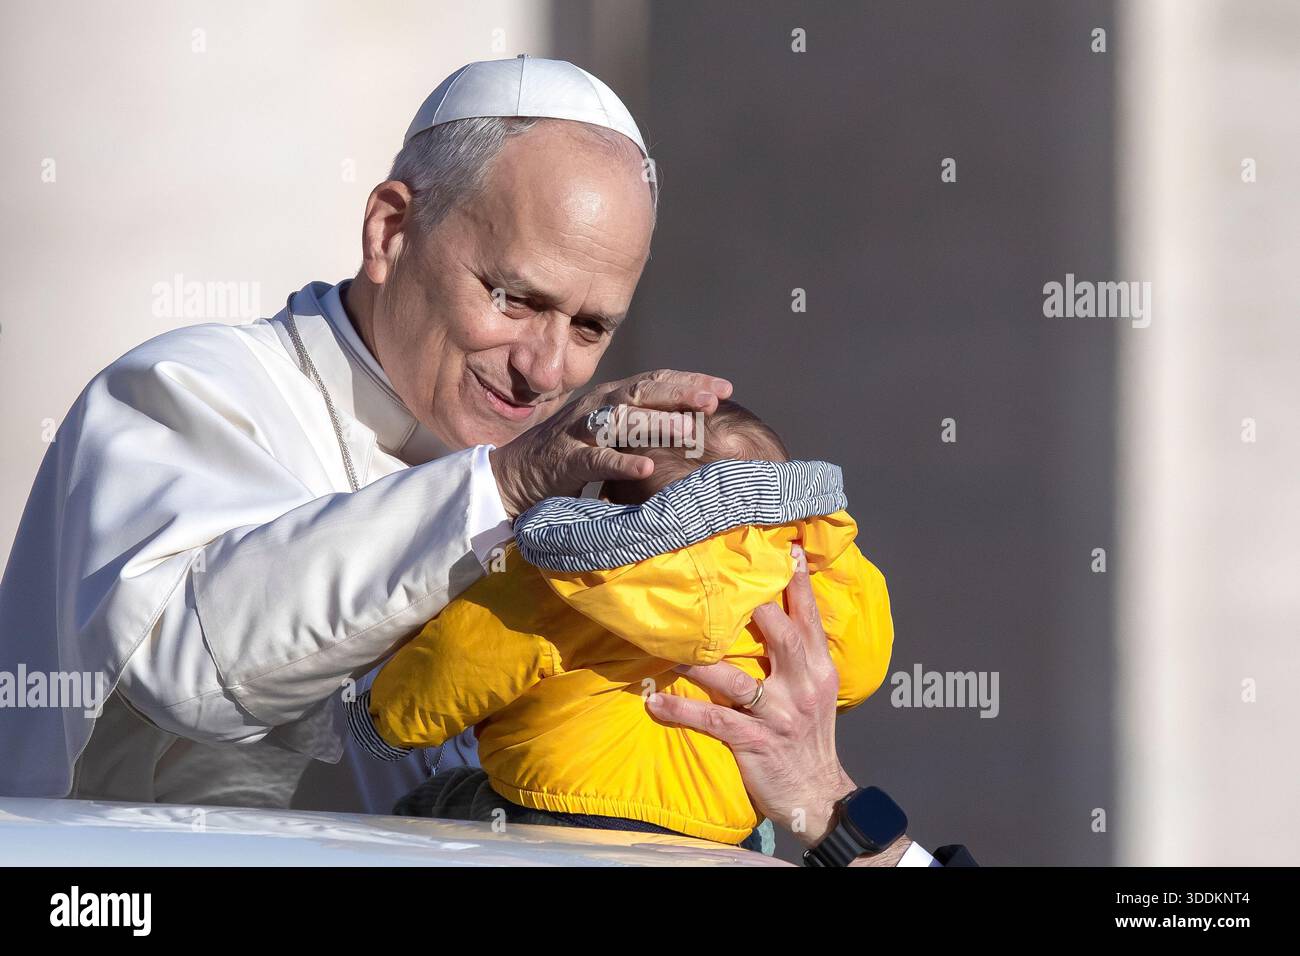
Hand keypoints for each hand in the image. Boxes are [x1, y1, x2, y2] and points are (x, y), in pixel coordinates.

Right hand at [489, 369, 731, 517]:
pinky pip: (597, 461)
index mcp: (611, 397)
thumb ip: (641, 423)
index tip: (725, 387)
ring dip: (657, 425)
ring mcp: (580, 431)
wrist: (515, 474)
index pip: (655, 381)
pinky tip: (646, 469)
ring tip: (689, 431)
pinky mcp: (566, 461)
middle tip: (714, 399)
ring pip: (622, 422)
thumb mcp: (610, 432)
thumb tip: (690, 422)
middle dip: (679, 394)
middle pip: (642, 392)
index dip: (689, 382)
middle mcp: (597, 406)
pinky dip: (621, 464)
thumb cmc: (571, 453)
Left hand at [646, 544, 856, 846]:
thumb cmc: (808, 738)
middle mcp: (804, 687)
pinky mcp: (756, 743)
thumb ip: (798, 655)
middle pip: (781, 636)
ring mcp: (780, 716)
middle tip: (716, 584)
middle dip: (753, 608)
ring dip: (701, 662)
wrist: (817, 797)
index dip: (797, 583)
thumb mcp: (815, 691)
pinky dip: (681, 710)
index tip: (783, 549)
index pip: (808, 618)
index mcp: (819, 669)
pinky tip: (655, 701)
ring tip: (668, 646)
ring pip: (738, 680)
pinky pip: (714, 721)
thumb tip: (771, 615)